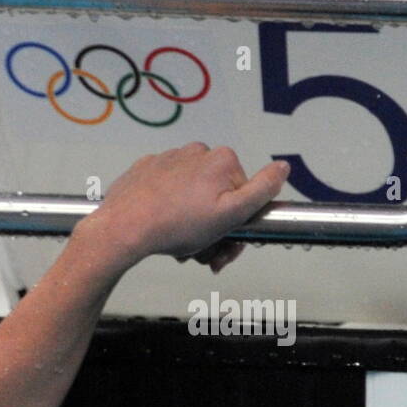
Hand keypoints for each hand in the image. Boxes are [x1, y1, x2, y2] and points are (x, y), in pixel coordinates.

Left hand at [80, 143, 289, 272]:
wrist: (123, 228)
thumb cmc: (175, 225)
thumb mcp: (231, 214)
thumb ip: (262, 190)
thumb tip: (283, 168)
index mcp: (222, 160)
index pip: (243, 196)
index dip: (238, 225)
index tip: (225, 247)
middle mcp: (196, 152)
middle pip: (216, 196)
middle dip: (213, 228)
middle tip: (201, 254)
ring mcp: (168, 160)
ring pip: (191, 195)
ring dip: (190, 222)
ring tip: (177, 245)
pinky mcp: (144, 171)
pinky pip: (165, 192)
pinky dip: (167, 209)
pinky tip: (160, 228)